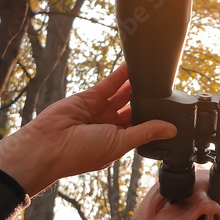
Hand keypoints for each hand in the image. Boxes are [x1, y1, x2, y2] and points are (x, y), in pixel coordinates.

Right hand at [0, 64, 175, 194]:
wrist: (47, 145)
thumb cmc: (81, 153)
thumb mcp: (119, 143)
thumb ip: (145, 132)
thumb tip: (171, 129)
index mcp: (117, 142)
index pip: (141, 128)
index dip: (154, 118)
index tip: (172, 108)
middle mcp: (109, 127)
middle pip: (132, 109)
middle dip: (147, 100)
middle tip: (166, 87)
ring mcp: (99, 111)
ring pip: (122, 94)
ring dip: (136, 84)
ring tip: (153, 73)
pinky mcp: (89, 97)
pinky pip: (109, 84)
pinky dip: (121, 75)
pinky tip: (134, 66)